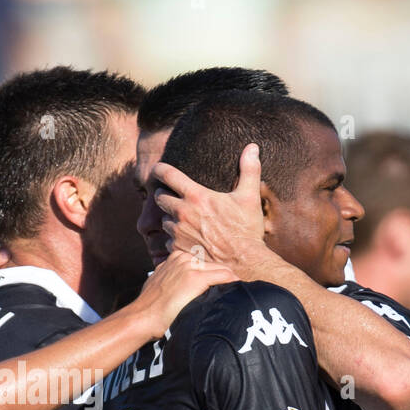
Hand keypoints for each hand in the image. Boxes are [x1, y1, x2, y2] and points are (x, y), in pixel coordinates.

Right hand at [127, 248, 238, 339]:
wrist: (142, 318)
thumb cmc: (149, 308)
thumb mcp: (159, 285)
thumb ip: (173, 280)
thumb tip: (183, 289)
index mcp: (174, 259)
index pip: (203, 265)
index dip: (214, 277)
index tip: (222, 287)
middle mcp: (182, 258)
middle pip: (213, 266)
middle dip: (223, 278)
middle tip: (235, 290)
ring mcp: (189, 267)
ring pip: (221, 270)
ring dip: (229, 281)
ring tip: (238, 293)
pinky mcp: (196, 278)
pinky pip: (224, 276)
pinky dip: (233, 282)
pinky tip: (239, 290)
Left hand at [153, 143, 275, 269]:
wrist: (243, 262)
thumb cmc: (246, 229)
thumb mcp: (249, 197)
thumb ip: (249, 169)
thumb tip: (253, 147)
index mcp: (197, 196)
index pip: (168, 175)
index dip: (159, 169)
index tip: (156, 168)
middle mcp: (182, 213)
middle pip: (160, 197)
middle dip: (164, 195)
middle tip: (173, 197)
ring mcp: (178, 232)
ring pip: (164, 220)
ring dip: (171, 219)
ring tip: (185, 221)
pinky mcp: (177, 249)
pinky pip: (168, 241)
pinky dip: (175, 239)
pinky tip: (188, 239)